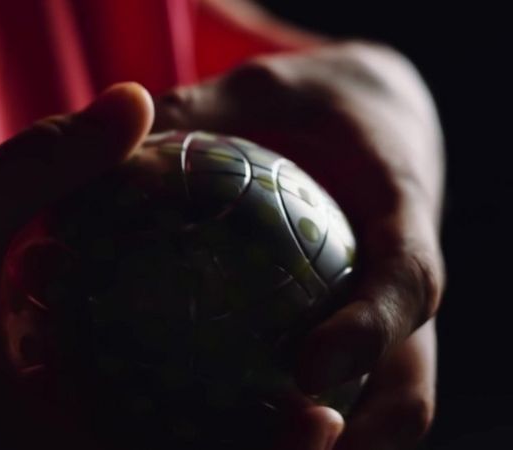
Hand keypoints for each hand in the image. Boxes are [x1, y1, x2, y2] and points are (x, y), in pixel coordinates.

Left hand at [152, 41, 444, 449]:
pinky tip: (185, 427)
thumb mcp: (265, 85)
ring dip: (312, 447)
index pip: (409, 283)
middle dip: (362, 437)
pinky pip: (313, 396)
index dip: (372, 332)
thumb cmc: (312, 103)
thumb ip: (203, 109)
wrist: (362, 124)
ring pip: (369, 411)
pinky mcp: (344, 342)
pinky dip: (266, 423)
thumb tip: (112, 145)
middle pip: (406, 387)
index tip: (311, 369)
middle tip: (288, 444)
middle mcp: (402, 291)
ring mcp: (378, 327)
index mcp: (404, 216)